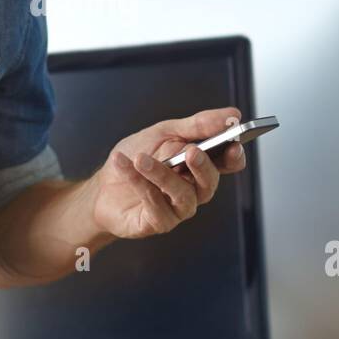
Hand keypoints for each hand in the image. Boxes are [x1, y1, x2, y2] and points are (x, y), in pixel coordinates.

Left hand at [88, 106, 247, 240]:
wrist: (103, 185)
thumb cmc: (136, 158)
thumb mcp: (164, 132)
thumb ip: (198, 125)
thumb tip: (231, 115)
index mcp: (199, 166)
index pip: (228, 164)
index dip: (234, 156)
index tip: (233, 144)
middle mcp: (194, 190)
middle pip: (209, 183)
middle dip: (203, 166)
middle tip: (191, 152)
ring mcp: (178, 209)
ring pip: (182, 195)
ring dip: (162, 174)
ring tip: (141, 158)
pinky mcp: (159, 223)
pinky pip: (155, 204)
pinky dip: (139, 182)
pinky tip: (125, 165)